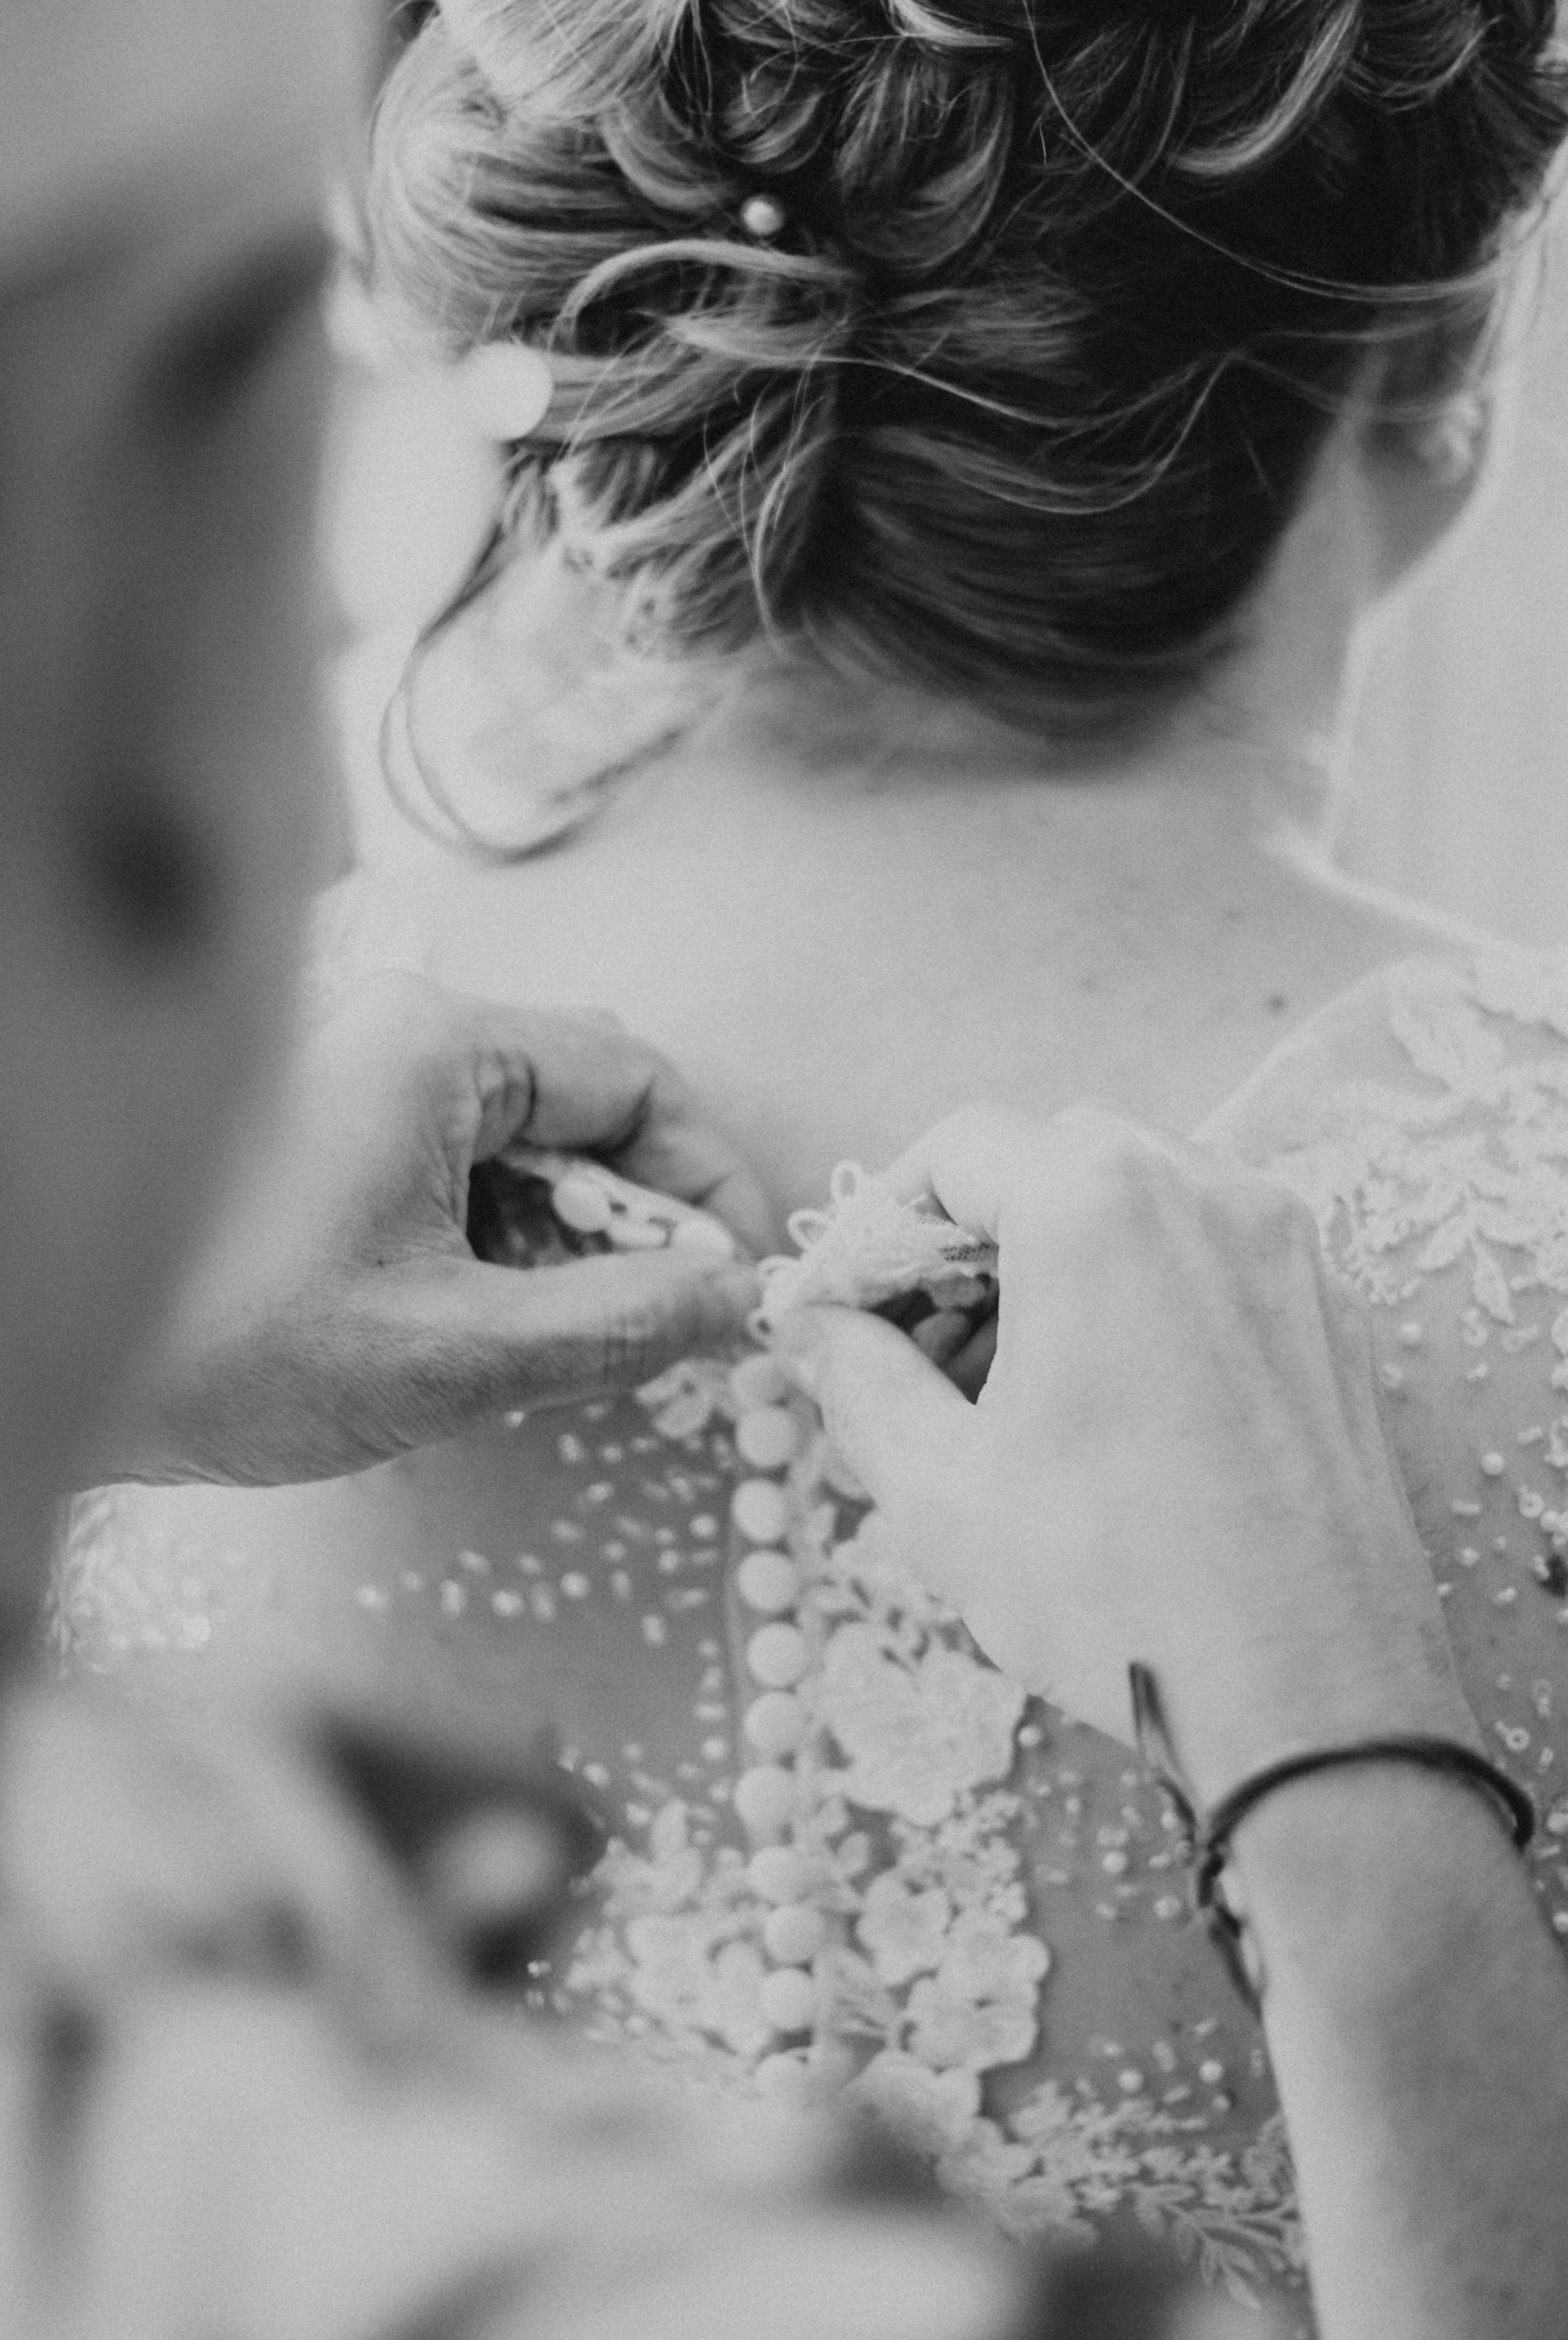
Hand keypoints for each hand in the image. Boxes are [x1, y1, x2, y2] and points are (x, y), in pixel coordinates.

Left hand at [99, 974, 766, 1486]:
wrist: (47, 1360)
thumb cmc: (228, 1347)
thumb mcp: (453, 1353)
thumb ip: (614, 1326)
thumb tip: (733, 1303)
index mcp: (440, 1047)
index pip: (637, 1081)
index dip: (709, 1185)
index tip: (741, 1283)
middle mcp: (402, 1034)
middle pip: (584, 1103)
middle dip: (638, 1221)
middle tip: (663, 1327)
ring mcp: (358, 1076)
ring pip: (522, 1142)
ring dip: (566, 1238)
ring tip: (559, 1338)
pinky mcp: (328, 1129)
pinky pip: (457, 1163)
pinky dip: (498, 1238)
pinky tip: (486, 1319)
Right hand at [772, 1105, 1476, 1806]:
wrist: (1315, 1708)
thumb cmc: (1116, 1592)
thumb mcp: (941, 1489)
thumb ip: (856, 1378)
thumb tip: (807, 1327)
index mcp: (1100, 1208)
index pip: (957, 1148)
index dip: (880, 1222)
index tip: (845, 1303)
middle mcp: (1210, 1196)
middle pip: (1051, 1162)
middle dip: (966, 1241)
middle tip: (916, 1347)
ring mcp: (1288, 1256)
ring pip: (1139, 1207)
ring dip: (1052, 1269)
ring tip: (1002, 1391)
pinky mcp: (1333, 1322)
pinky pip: (1211, 1264)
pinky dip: (1138, 1299)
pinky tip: (1102, 1408)